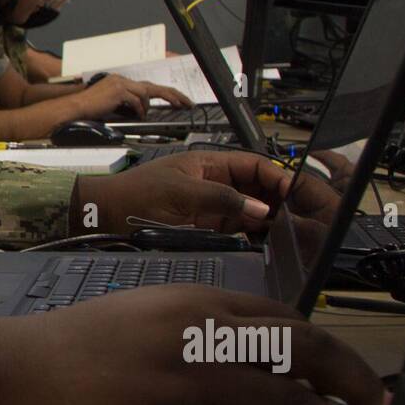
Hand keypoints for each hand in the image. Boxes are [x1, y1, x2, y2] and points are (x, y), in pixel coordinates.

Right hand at [0, 287, 384, 404]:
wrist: (25, 371)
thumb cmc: (78, 341)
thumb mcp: (148, 308)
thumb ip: (202, 321)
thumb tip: (257, 350)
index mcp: (196, 299)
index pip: (284, 316)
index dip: (325, 347)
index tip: (343, 370)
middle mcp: (205, 333)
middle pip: (304, 350)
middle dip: (354, 381)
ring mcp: (194, 381)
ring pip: (291, 402)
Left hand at [73, 150, 296, 233]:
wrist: (105, 216)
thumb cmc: (135, 195)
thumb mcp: (181, 194)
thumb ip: (222, 199)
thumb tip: (260, 208)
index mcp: (210, 163)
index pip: (254, 165)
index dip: (276, 176)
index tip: (294, 192)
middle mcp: (215, 182)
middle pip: (257, 188)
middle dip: (278, 199)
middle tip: (298, 216)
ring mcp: (212, 206)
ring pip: (251, 209)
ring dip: (269, 218)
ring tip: (289, 231)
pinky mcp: (207, 227)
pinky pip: (238, 227)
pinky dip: (254, 233)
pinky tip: (267, 241)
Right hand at [74, 76, 192, 119]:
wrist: (76, 107)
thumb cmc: (90, 109)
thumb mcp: (112, 105)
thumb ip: (127, 104)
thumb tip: (141, 112)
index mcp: (122, 82)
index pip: (148, 86)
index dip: (165, 93)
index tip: (178, 100)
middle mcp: (123, 79)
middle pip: (153, 87)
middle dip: (172, 95)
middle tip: (187, 103)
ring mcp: (121, 83)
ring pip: (145, 93)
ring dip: (147, 106)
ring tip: (144, 115)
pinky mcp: (118, 90)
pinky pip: (136, 100)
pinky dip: (139, 109)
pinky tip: (138, 115)